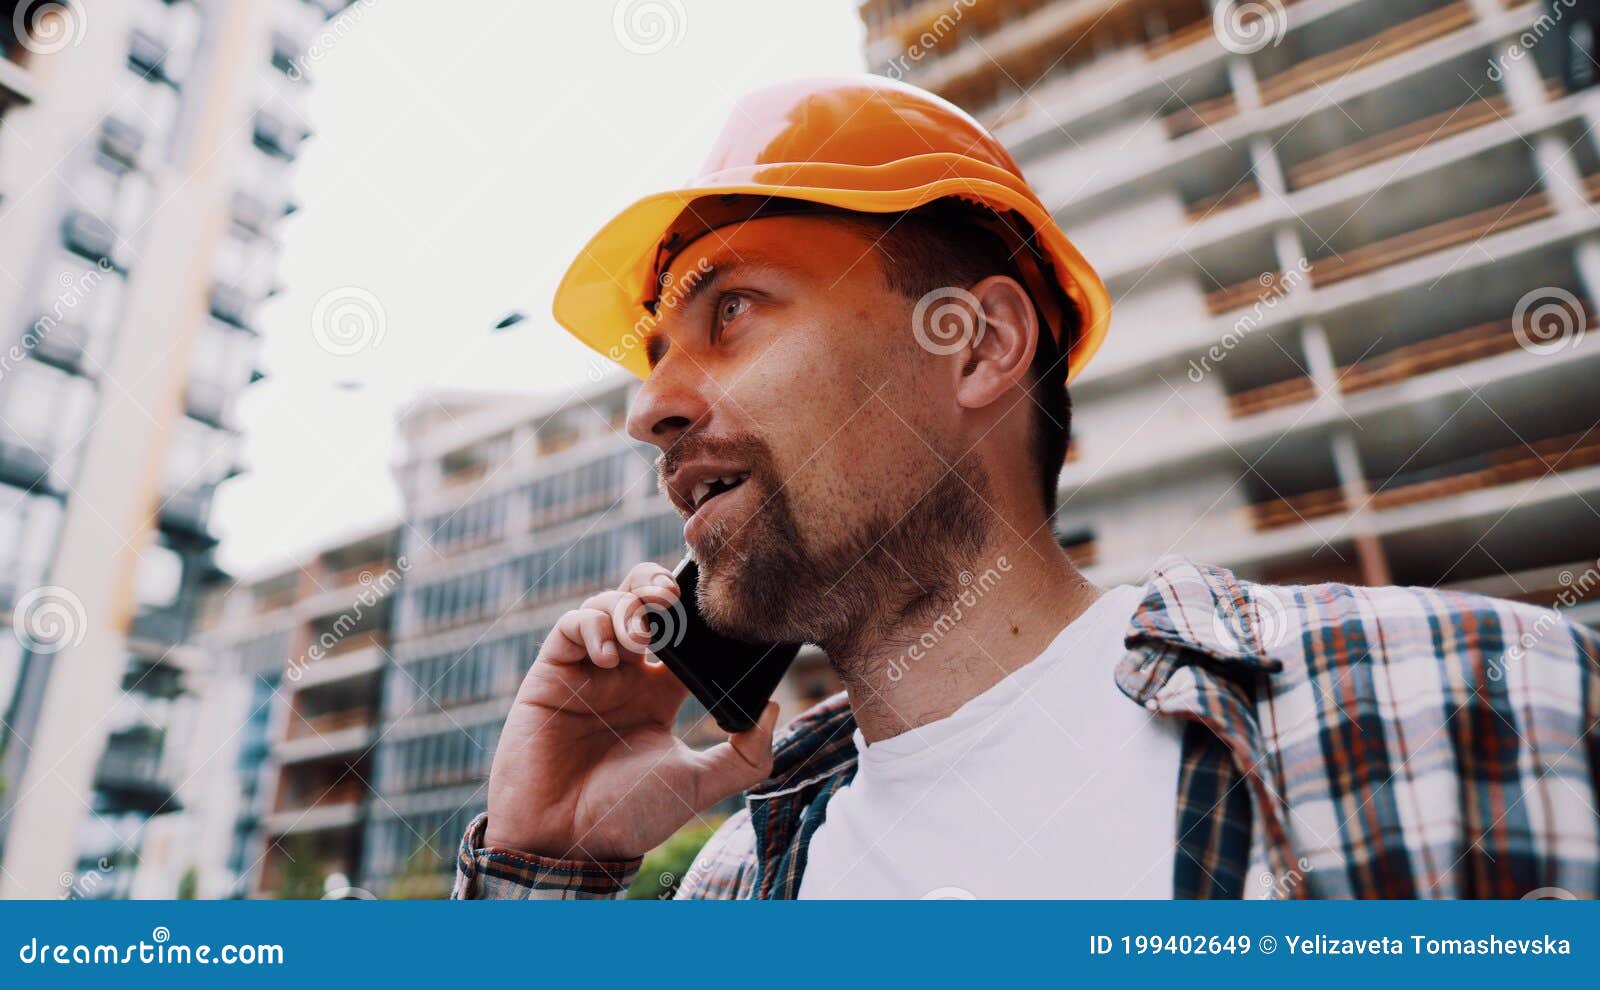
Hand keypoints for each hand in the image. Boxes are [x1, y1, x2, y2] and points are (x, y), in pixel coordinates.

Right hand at [484, 561, 778, 860]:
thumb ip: (746, 755)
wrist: (564, 841)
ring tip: (642, 636)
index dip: (696, 611)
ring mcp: (588, 671)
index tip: (714, 606)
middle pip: (642, 601)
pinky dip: (593, 625)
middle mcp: (624, 675)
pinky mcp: (552, 671)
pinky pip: (571, 626)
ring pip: (608, 603)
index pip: (683, 633)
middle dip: (657, 585)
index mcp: (660, 693)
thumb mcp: (698, 785)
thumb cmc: (628, 816)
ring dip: (629, 606)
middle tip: (673, 597)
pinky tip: (610, 654)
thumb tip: (773, 708)